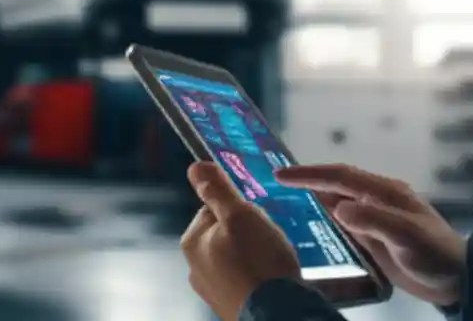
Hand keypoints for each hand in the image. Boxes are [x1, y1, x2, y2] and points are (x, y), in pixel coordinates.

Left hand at [182, 162, 301, 320]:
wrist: (279, 314)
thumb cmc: (259, 264)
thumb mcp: (240, 215)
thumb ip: (217, 190)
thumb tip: (195, 167)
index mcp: (192, 242)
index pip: (215, 208)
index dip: (240, 209)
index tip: (256, 220)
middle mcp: (195, 268)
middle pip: (226, 233)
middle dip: (249, 233)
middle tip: (268, 241)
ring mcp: (213, 291)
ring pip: (238, 257)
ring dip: (255, 255)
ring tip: (273, 261)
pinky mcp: (232, 305)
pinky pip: (246, 280)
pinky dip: (259, 277)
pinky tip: (272, 279)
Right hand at [276, 164, 465, 307]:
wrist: (458, 279)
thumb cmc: (434, 255)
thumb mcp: (406, 237)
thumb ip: (374, 221)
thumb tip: (338, 207)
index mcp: (385, 193)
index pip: (341, 177)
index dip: (311, 175)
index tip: (282, 176)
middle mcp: (378, 199)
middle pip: (337, 183)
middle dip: (308, 179)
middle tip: (276, 181)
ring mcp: (376, 217)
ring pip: (339, 199)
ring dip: (314, 194)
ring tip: (285, 196)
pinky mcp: (376, 235)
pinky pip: (345, 219)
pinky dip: (326, 214)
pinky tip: (313, 221)